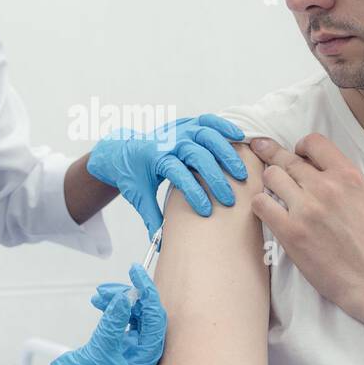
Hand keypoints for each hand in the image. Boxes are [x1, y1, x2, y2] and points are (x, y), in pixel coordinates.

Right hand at [15, 263, 166, 364]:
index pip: (155, 320)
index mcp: (144, 361)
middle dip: (129, 296)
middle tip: (110, 287)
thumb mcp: (98, 352)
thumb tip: (127, 298)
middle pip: (145, 315)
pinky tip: (99, 303)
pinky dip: (111, 309)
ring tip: (99, 295)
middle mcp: (140, 355)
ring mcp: (127, 350)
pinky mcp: (114, 346)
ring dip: (118, 301)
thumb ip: (113, 324)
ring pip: (132, 315)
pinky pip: (120, 320)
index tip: (135, 273)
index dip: (147, 294)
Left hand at [87, 114, 247, 239]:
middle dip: (215, 178)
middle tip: (229, 199)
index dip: (193, 193)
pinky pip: (208, 121)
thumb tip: (160, 243)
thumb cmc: (133, 174)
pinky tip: (240, 137)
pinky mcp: (187, 124)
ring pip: (207, 135)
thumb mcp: (138, 195)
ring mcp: (179, 130)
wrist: (122, 150)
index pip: (178, 174)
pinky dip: (224, 126)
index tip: (206, 211)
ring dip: (226, 153)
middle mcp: (169, 142)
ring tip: (240, 174)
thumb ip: (151, 216)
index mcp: (155, 159)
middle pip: (196, 155)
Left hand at [247, 134, 363, 325]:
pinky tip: (268, 211)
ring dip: (269, 182)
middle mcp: (325, 187)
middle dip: (272, 156)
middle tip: (260, 150)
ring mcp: (306, 208)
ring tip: (273, 191)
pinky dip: (262, 205)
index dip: (301, 147)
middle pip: (286, 159)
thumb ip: (355, 183)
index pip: (314, 143)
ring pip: (270, 177)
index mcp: (348, 176)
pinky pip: (261, 205)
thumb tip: (337, 176)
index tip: (297, 154)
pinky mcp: (290, 232)